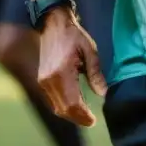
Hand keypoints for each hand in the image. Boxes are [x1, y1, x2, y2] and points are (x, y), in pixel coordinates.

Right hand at [37, 9, 105, 126]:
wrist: (53, 24)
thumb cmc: (74, 35)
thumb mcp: (90, 51)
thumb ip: (96, 73)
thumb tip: (103, 93)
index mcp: (61, 72)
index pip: (72, 103)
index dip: (83, 115)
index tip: (93, 120)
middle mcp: (49, 80)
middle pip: (63, 109)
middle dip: (78, 118)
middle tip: (91, 121)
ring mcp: (43, 81)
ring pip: (56, 107)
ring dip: (70, 114)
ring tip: (85, 116)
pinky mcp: (41, 80)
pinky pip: (52, 100)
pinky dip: (63, 106)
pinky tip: (75, 106)